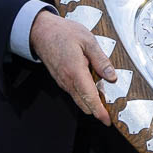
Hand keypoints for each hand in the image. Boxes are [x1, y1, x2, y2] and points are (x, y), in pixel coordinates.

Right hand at [29, 9, 116, 124]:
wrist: (41, 31)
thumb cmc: (63, 33)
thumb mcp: (88, 41)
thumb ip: (101, 60)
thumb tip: (112, 76)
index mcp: (76, 72)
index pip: (89, 98)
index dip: (99, 111)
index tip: (107, 120)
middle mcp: (67, 81)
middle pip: (84, 104)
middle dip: (97, 110)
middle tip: (111, 110)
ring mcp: (63, 82)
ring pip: (78, 100)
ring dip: (91, 103)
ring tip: (105, 99)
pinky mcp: (61, 80)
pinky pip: (74, 93)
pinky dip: (84, 95)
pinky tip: (93, 88)